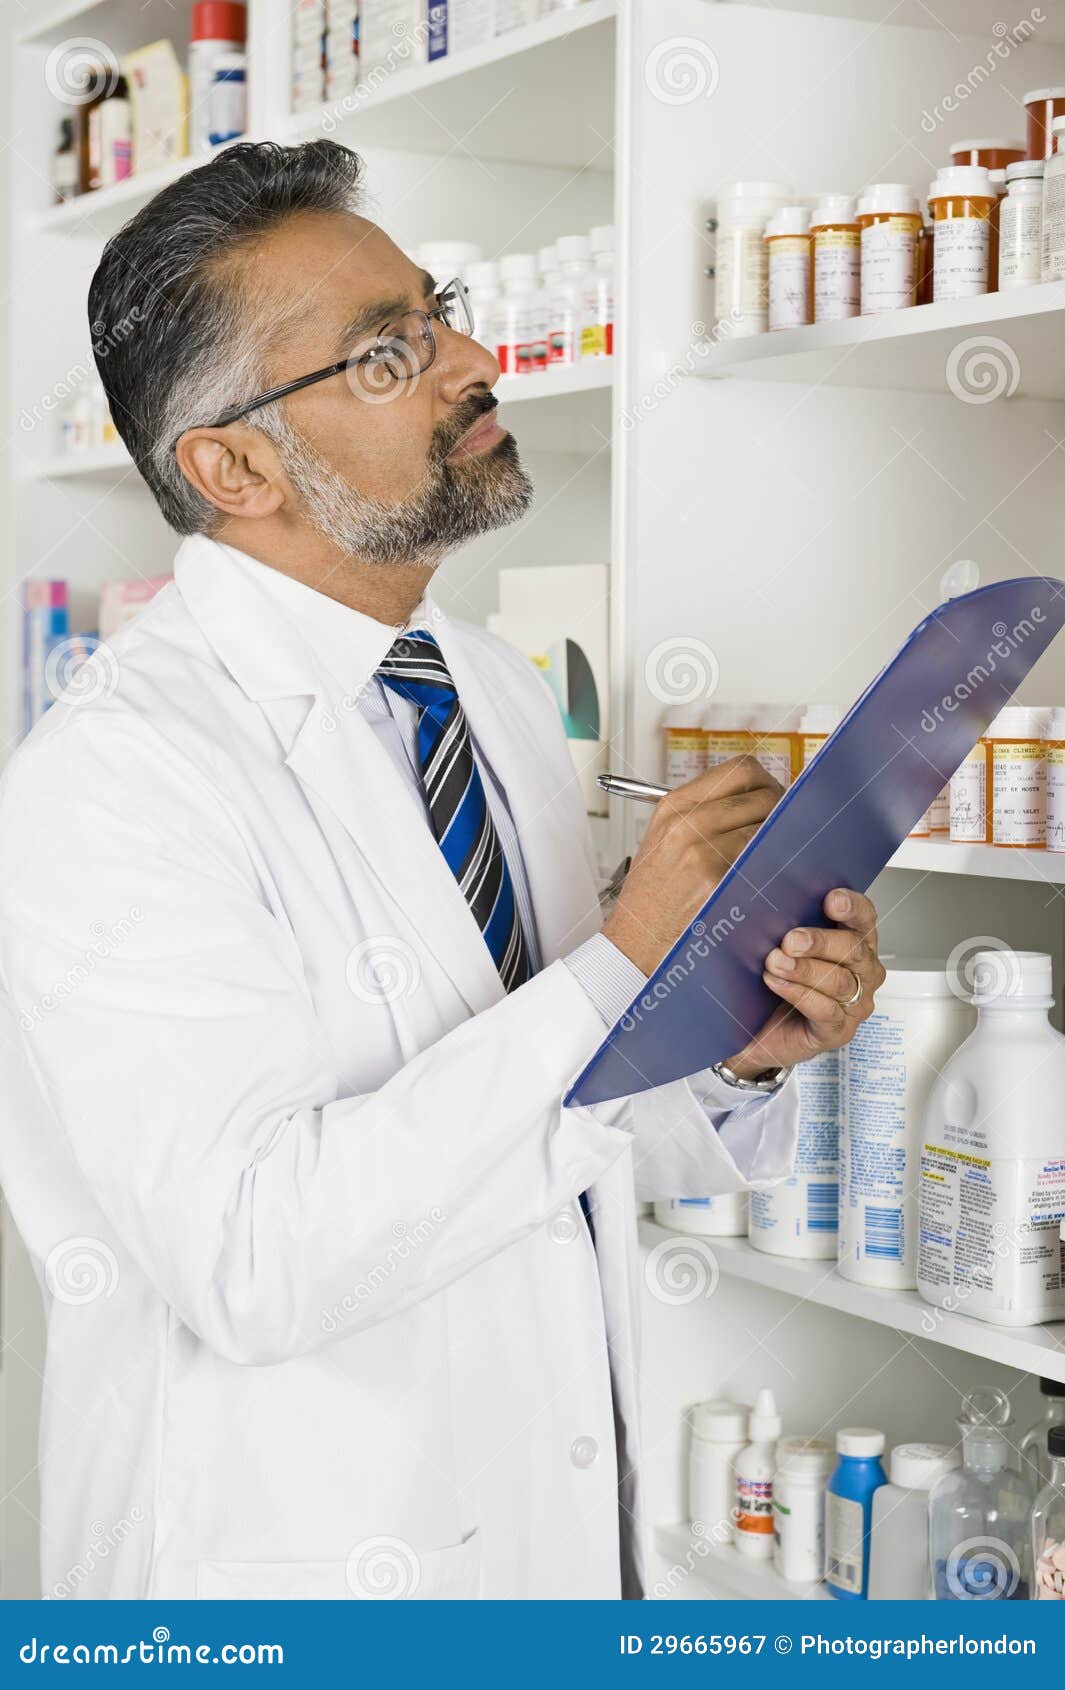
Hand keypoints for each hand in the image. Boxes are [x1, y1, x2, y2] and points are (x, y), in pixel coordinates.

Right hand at [603, 756, 782, 977]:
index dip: (767, 783)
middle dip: (782, 812)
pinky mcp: (717, 881)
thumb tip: (760, 799)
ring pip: (770, 827)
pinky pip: (766, 862)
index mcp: (674, 806)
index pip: (741, 769)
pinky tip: (768, 880)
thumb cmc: (653, 899)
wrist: (634, 945)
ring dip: (781, 842)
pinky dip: (775, 869)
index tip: (772, 801)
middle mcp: (688, 822)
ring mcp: (703, 852)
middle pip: (764, 794)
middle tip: (783, 832)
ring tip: (774, 859)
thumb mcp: (664, 842)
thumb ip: (705, 814)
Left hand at [724, 888, 885, 1077]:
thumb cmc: (767, 983)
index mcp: (852, 940)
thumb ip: (773, 917)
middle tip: (790, 941)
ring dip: (804, 970)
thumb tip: (752, 891)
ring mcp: (854, 1003)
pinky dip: (799, 994)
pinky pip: (825, 1010)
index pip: (864, 917)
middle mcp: (861, 971)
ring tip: (774, 963)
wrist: (751, 1030)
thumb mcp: (770, 942)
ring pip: (839, 981)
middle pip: (854, 949)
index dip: (852, 907)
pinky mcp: (838, 1031)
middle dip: (820, 941)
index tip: (831, 900)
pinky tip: (776, 984)